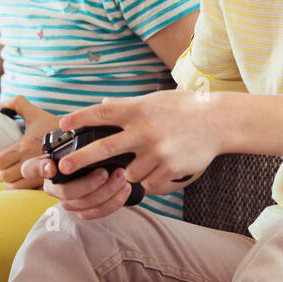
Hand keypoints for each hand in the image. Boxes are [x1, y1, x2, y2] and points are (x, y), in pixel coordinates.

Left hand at [0, 96, 61, 188]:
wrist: (79, 139)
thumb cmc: (55, 127)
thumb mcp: (36, 113)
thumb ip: (17, 104)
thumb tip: (2, 105)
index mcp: (24, 146)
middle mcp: (30, 161)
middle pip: (4, 176)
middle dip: (1, 172)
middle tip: (3, 167)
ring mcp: (40, 174)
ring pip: (15, 187)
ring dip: (11, 182)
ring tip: (13, 175)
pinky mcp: (48, 182)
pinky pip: (29, 191)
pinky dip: (25, 188)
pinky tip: (26, 180)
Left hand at [35, 91, 221, 218]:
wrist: (219, 122)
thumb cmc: (184, 108)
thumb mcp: (154, 99)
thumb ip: (127, 105)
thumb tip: (102, 105)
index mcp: (138, 110)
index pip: (102, 113)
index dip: (80, 118)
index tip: (63, 124)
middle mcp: (144, 130)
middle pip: (104, 148)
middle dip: (81, 159)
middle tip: (64, 167)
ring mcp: (157, 151)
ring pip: (129, 172)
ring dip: (131, 170)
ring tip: (149, 159)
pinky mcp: (169, 167)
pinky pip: (148, 182)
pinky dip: (150, 178)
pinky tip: (162, 166)